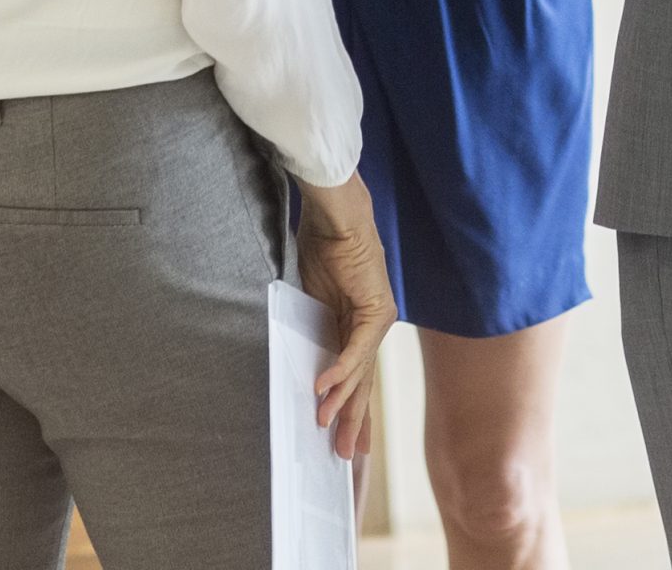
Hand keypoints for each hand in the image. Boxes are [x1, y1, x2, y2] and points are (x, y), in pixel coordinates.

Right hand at [294, 175, 395, 460]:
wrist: (335, 214)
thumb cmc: (321, 246)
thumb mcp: (310, 299)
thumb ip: (310, 330)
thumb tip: (294, 359)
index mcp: (354, 326)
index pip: (354, 377)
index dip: (349, 409)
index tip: (344, 441)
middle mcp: (371, 326)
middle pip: (361, 383)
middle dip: (351, 420)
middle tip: (342, 456)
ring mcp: (377, 319)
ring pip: (359, 372)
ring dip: (341, 401)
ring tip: (323, 427)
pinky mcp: (375, 309)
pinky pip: (355, 349)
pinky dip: (340, 370)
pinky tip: (324, 390)